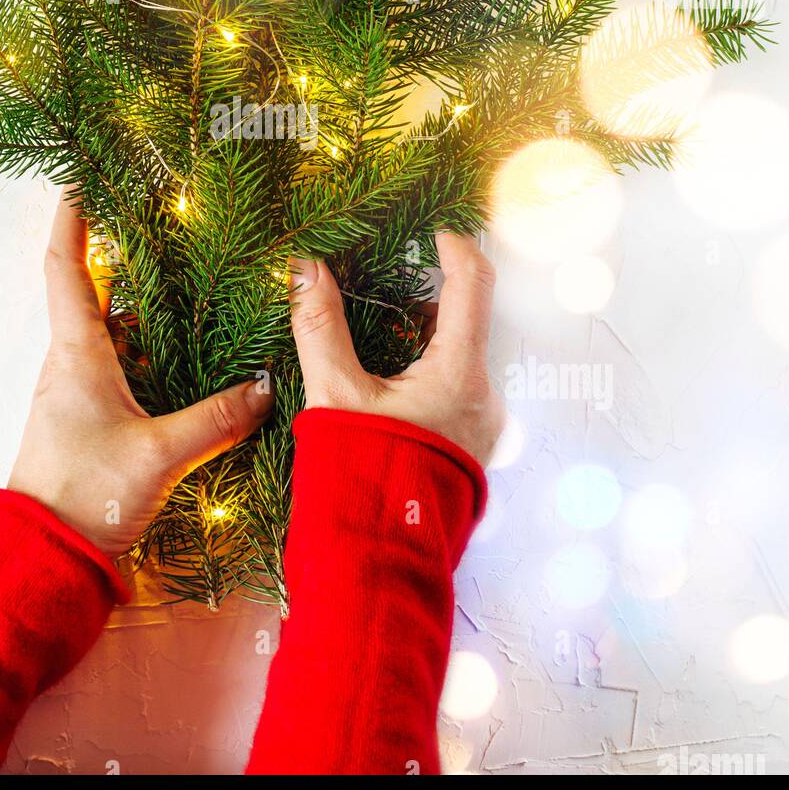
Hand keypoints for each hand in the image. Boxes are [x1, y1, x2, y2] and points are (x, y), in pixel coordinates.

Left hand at [9, 197, 271, 556]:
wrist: (44, 563)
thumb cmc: (84, 498)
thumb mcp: (159, 455)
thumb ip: (217, 420)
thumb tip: (267, 388)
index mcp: (77, 355)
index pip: (67, 268)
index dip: (71, 220)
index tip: (79, 179)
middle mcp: (71, 366)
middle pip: (95, 296)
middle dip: (125, 261)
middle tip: (164, 230)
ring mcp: (78, 397)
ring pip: (114, 338)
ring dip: (144, 315)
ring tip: (193, 294)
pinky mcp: (91, 426)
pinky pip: (123, 374)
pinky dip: (151, 358)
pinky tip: (190, 366)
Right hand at [288, 232, 504, 465]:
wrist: (376, 561)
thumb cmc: (358, 477)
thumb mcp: (332, 394)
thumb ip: (319, 324)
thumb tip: (303, 266)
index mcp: (460, 374)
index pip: (473, 283)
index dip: (455, 245)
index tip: (433, 228)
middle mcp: (485, 397)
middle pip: (464, 323)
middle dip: (424, 300)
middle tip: (385, 286)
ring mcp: (484, 426)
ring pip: (458, 360)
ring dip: (423, 341)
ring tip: (378, 338)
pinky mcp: (473, 449)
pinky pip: (455, 392)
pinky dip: (426, 374)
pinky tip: (387, 387)